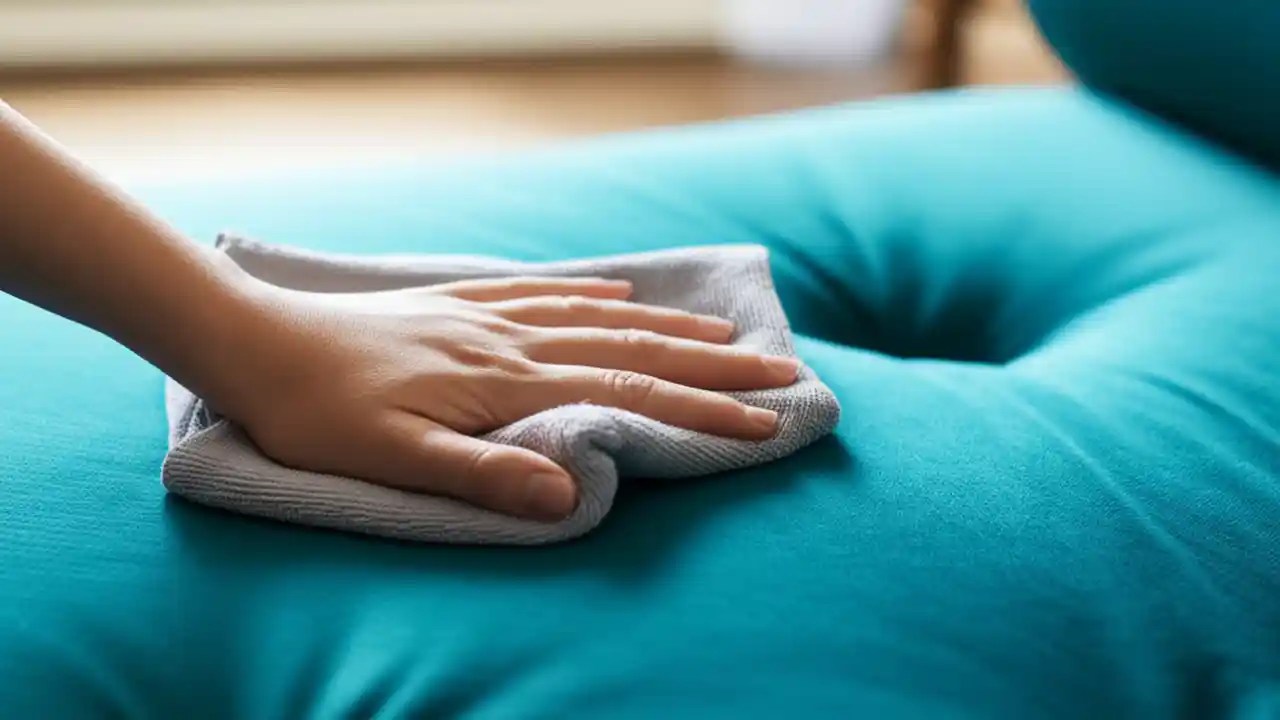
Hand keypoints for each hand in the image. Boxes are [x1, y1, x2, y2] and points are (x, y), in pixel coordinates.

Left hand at [209, 274, 799, 521]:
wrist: (258, 343)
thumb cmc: (319, 414)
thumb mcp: (394, 461)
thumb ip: (484, 476)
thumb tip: (570, 494)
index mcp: (505, 383)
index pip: (626, 394)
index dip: (700, 412)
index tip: (765, 425)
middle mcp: (512, 341)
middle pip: (633, 348)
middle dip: (714, 365)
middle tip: (782, 372)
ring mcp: (489, 317)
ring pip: (600, 317)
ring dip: (669, 326)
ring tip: (725, 331)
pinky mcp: (462, 305)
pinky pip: (544, 291)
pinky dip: (593, 293)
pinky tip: (620, 292)